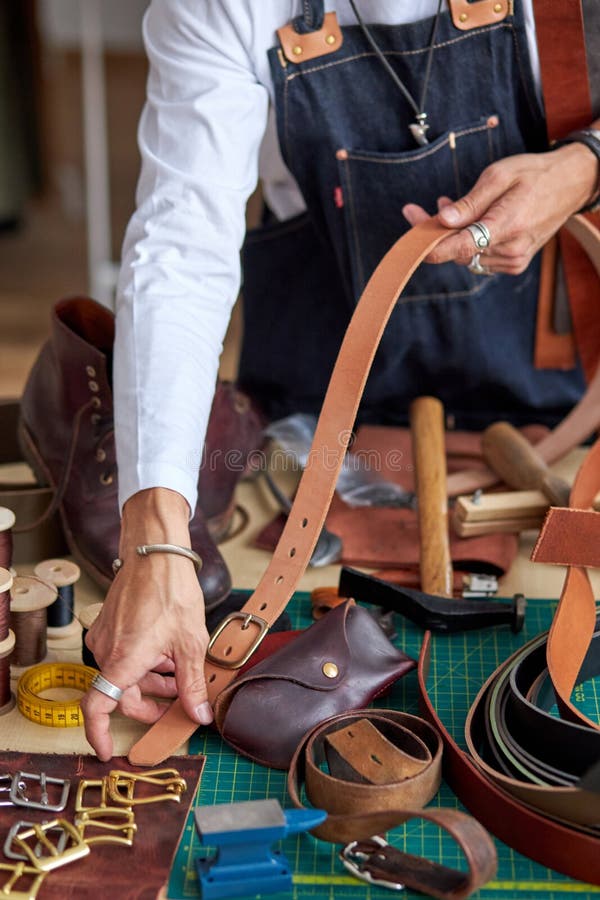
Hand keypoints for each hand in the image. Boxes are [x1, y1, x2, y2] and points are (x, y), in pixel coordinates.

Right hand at [81, 488, 212, 760]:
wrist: (158, 551)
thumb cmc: (172, 591)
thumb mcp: (191, 643)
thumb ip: (193, 684)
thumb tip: (198, 715)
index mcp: (123, 660)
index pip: (97, 708)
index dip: (99, 734)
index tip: (109, 751)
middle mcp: (107, 650)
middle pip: (121, 693)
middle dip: (150, 705)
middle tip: (179, 709)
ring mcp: (106, 635)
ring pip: (126, 673)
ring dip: (152, 681)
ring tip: (182, 678)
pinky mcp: (111, 623)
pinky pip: (125, 654)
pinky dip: (145, 662)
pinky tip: (171, 656)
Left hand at [403, 143, 598, 273]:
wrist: (570, 185)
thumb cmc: (534, 174)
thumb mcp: (499, 176)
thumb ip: (470, 202)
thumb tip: (443, 220)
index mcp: (507, 225)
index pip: (460, 247)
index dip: (431, 246)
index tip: (411, 236)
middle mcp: (510, 250)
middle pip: (458, 252)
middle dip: (437, 233)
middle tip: (421, 209)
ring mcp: (513, 260)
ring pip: (467, 256)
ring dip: (453, 235)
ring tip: (448, 206)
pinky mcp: (513, 264)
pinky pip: (479, 258)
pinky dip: (468, 242)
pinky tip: (468, 221)